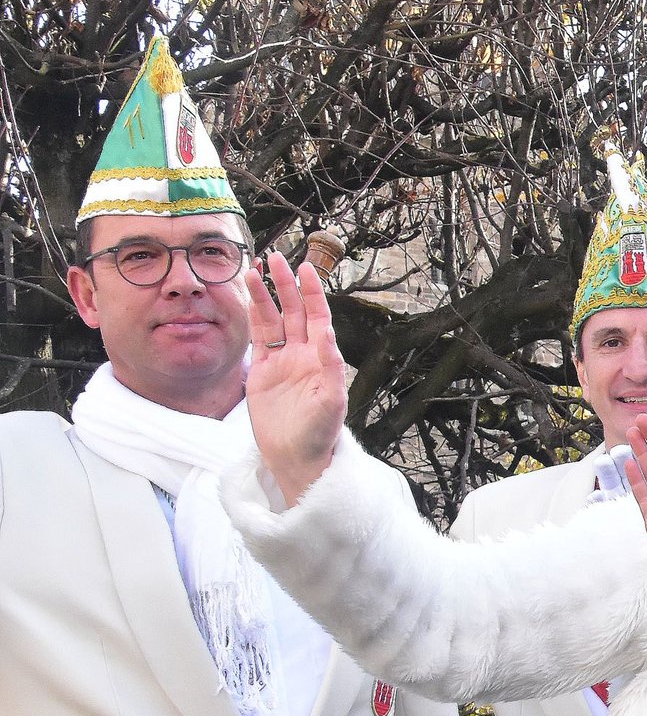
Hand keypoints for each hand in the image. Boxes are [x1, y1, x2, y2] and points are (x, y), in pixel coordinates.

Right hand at [245, 251, 346, 505]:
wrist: (296, 458)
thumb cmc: (319, 434)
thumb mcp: (330, 401)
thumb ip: (330, 367)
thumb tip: (327, 334)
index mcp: (323, 358)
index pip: (318, 317)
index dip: (312, 293)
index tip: (306, 268)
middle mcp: (304, 355)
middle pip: (294, 311)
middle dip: (286, 285)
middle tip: (276, 257)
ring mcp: (282, 361)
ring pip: (273, 320)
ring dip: (265, 296)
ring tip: (255, 270)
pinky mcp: (261, 371)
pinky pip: (257, 337)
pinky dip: (252, 316)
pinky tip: (246, 297)